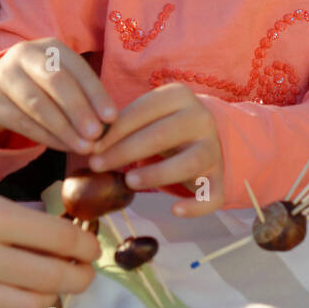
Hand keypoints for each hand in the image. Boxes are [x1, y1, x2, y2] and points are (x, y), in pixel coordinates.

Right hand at [0, 38, 118, 153]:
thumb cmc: (41, 87)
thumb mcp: (61, 81)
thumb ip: (83, 97)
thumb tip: (108, 123)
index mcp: (49, 46)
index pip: (76, 67)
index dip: (95, 92)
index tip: (111, 117)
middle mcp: (23, 55)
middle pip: (55, 81)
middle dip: (79, 109)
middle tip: (97, 134)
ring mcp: (3, 76)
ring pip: (38, 104)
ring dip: (65, 129)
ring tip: (84, 147)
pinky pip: (23, 122)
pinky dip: (47, 137)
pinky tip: (64, 147)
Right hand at [0, 161, 102, 307]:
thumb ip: (12, 216)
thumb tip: (59, 235)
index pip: (59, 239)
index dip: (85, 246)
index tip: (92, 246)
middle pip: (53, 278)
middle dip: (80, 276)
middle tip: (85, 270)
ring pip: (30, 306)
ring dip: (52, 297)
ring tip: (55, 283)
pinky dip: (17, 307)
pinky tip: (21, 293)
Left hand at [87, 82, 223, 216]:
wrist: (201, 138)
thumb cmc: (161, 127)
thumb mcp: (144, 118)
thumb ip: (121, 127)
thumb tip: (89, 145)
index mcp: (179, 96)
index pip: (143, 110)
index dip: (115, 131)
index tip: (91, 148)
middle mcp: (201, 118)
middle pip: (163, 135)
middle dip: (126, 151)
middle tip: (97, 165)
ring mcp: (213, 148)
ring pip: (190, 162)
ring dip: (158, 174)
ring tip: (129, 182)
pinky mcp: (219, 177)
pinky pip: (213, 194)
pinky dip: (197, 205)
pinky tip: (176, 211)